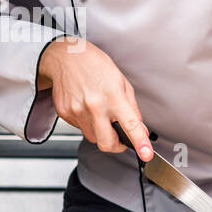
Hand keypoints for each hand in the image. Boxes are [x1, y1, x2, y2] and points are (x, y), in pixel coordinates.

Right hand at [37, 36, 152, 159]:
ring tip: (99, 111)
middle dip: (116, 145)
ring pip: (93, 137)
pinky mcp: (65, 114)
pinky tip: (86, 106)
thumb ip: (131, 107)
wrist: (65, 57)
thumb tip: (140, 128)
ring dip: (101, 131)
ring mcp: (77, 111)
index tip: (146, 154)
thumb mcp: (121, 81)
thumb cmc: (94, 65)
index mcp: (112, 95)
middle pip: (107, 143)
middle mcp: (94, 106)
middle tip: (120, 137)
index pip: (130, 124)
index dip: (139, 142)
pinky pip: (80, 128)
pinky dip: (87, 123)